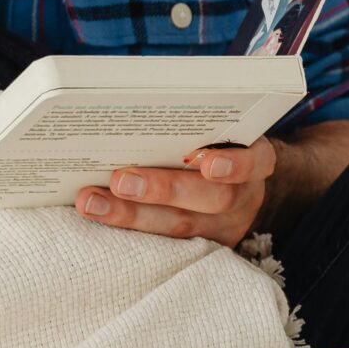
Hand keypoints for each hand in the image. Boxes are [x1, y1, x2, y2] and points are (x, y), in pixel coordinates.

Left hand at [76, 139, 275, 244]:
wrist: (237, 186)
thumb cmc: (218, 144)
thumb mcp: (222, 129)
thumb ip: (198, 120)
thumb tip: (145, 98)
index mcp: (257, 158)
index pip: (257, 161)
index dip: (236, 164)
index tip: (209, 164)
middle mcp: (245, 196)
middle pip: (212, 198)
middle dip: (163, 189)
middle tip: (121, 180)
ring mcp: (223, 227)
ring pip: (181, 226)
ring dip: (131, 215)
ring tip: (91, 202)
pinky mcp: (200, 250)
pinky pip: (164, 248)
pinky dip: (128, 232)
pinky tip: (97, 218)